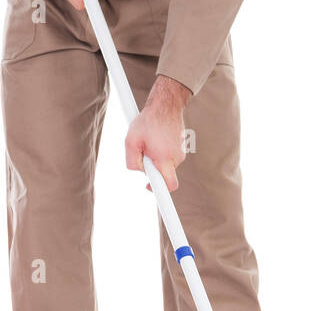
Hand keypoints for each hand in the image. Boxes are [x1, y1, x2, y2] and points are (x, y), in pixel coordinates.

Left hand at [125, 75, 191, 191]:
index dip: (164, 196)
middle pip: (164, 176)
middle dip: (152, 170)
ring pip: (165, 165)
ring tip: (150, 140)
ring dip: (155, 158)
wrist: (166, 103)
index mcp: (164, 159)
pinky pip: (168, 157)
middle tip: (144, 153)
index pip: (169, 186)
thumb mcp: (130, 141)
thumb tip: (140, 173)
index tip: (165, 207)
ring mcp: (180, 152)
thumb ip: (132, 162)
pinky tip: (156, 138)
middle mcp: (176, 158)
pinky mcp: (181, 147)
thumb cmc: (147, 121)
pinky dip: (160, 152)